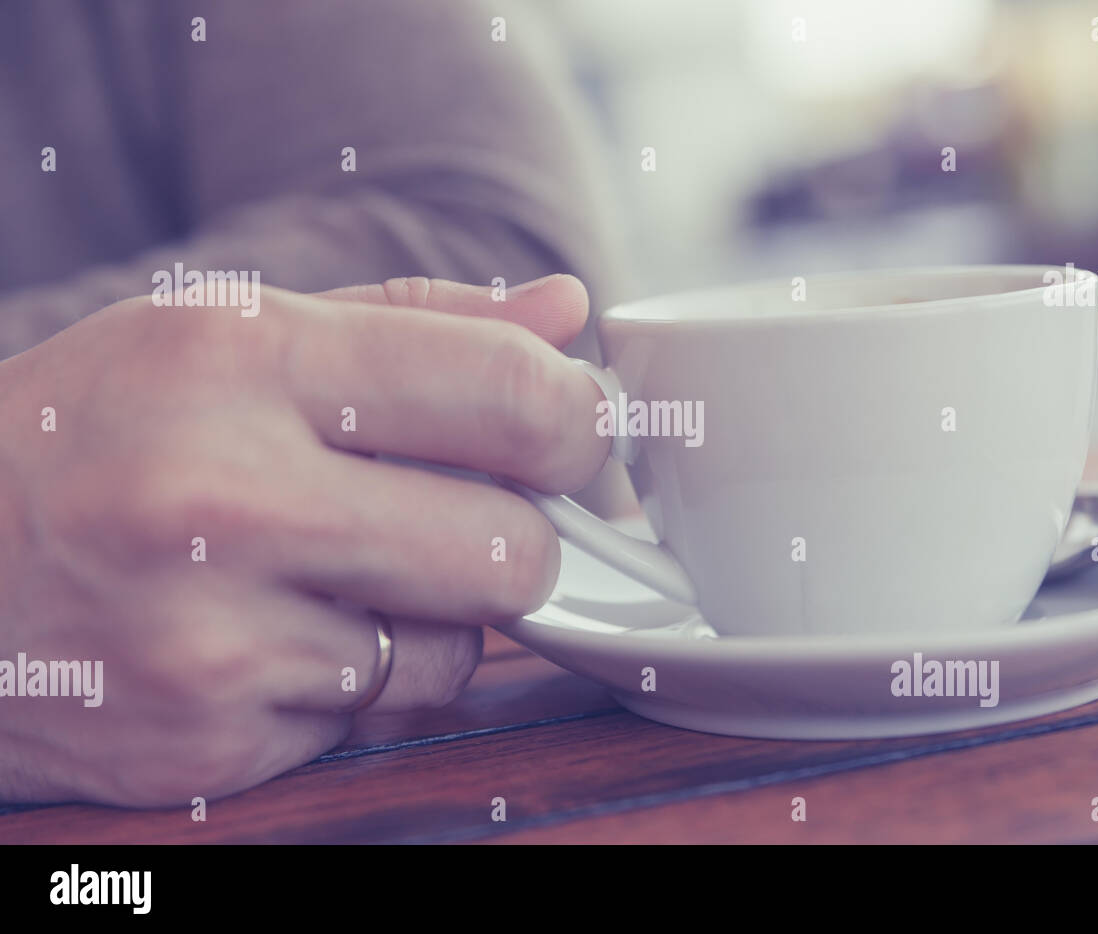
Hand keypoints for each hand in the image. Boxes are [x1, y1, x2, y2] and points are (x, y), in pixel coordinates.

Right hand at [0, 274, 607, 805]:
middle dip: (519, 533)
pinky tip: (275, 634)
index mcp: (239, 360)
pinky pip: (378, 715)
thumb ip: (417, 319)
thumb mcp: (229, 331)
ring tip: (331, 569)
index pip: (509, 397)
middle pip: (511, 548)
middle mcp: (224, 500)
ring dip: (432, 613)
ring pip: (457, 649)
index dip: (578, 421)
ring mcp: (211, 641)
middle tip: (470, 509)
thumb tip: (568, 318)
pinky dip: (360, 677)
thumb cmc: (94, 430)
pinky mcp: (208, 743)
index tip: (574, 432)